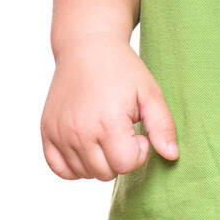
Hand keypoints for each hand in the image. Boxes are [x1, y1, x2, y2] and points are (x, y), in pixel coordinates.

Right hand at [41, 36, 178, 179]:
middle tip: (121, 129)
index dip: (139, 151)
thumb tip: (172, 156)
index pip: (126, 165)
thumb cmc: (122, 69)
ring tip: (105, 131)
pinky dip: (74, 165)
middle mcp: (80, 131)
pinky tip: (87, 144)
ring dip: (99, 160)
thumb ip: (163, 126)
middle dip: (119, 156)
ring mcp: (60, 133)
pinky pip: (60, 169)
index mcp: (108, 122)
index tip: (138, 131)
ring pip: (85, 173)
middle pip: (105, 173)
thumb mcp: (150, 92)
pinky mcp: (47, 131)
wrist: (87, 46)